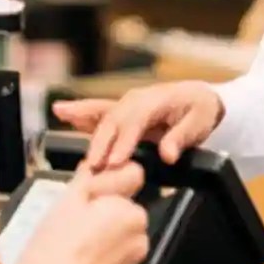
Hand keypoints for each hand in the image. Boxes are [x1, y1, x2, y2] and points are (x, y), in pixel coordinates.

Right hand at [10, 164, 149, 263]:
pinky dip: (100, 252)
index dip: (107, 179)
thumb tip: (91, 168)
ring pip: (118, 232)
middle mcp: (139, 235)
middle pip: (123, 208)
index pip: (131, 176)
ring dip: (101, 231)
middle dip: (102, 209)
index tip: (87, 188)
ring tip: (72, 240)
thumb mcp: (65, 204)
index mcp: (130, 212)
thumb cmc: (55, 253)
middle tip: (73, 217)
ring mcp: (132, 260)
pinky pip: (114, 255)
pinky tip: (77, 256)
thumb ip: (85, 180)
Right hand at [53, 81, 224, 168]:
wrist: (200, 97)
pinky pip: (99, 110)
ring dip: (83, 120)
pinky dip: (81, 111)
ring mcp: (127, 103)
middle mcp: (137, 99)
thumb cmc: (200, 109)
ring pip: (103, 114)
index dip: (124, 141)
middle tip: (92, 166)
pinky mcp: (122, 111)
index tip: (115, 161)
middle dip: (102, 141)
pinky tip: (62, 111)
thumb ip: (182, 138)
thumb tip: (168, 154)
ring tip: (64, 123)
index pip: (137, 120)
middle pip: (115, 119)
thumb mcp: (200, 123)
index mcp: (156, 100)